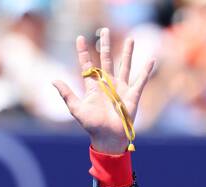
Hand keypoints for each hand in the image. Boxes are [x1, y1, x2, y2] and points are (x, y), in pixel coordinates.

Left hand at [53, 28, 155, 155]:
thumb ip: (67, 94)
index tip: (80, 38)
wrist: (108, 138)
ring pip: (124, 66)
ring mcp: (120, 88)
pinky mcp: (132, 95)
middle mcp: (107, 85)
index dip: (83, 52)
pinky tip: (152, 60)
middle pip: (106, 60)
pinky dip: (147, 71)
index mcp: (93, 87)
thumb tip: (53, 80)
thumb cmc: (92, 126)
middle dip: (105, 45)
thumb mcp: (76, 109)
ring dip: (127, 53)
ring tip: (130, 39)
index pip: (87, 65)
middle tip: (104, 30)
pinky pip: (141, 80)